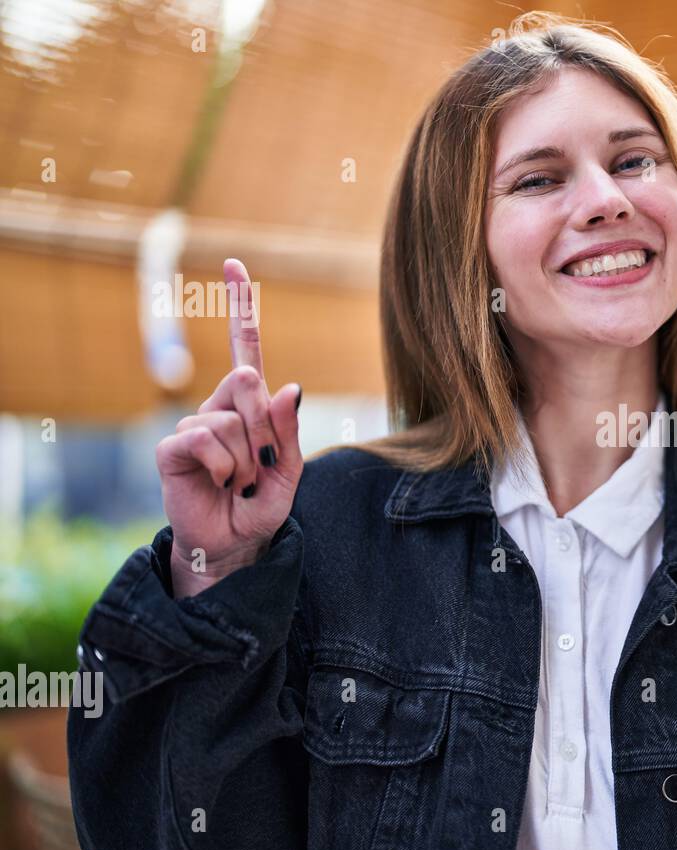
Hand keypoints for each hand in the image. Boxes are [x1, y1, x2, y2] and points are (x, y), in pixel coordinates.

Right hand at [155, 259, 302, 596]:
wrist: (233, 542)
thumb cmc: (261, 505)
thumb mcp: (289, 470)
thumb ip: (289, 431)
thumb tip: (290, 388)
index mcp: (251, 406)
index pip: (245, 348)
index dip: (240, 307)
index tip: (234, 265)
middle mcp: (220, 407)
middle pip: (248, 382)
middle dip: (266, 427)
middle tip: (262, 465)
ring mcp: (194, 424)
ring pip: (230, 419)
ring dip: (247, 459)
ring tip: (241, 482)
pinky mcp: (172, 447)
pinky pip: (205, 440)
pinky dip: (225, 466)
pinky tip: (220, 482)